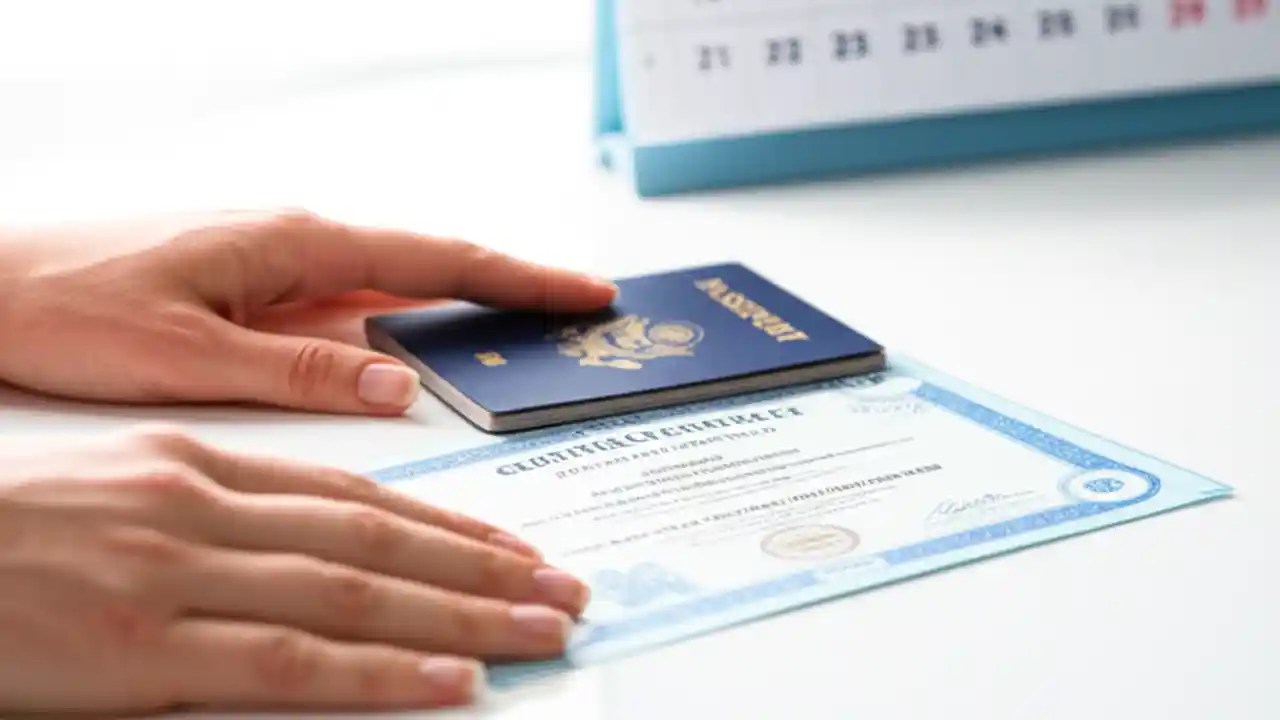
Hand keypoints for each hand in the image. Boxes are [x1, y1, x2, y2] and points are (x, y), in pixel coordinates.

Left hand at [0, 209, 615, 414]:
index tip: (586, 292)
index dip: (521, 278)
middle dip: (514, 289)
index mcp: (295, 245)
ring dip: (465, 312)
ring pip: (398, 289)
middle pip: (433, 267)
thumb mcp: (187, 354)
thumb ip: (300, 372)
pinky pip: (356, 310)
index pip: (438, 259)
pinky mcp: (260, 292)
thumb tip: (403, 384)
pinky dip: (407, 330)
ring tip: (530, 339)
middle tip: (584, 316)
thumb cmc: (68, 308)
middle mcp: (298, 245)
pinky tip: (428, 356)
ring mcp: (281, 267)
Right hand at [0, 427, 589, 713]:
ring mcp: (176, 574)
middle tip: (564, 589)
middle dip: (484, 568)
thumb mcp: (117, 481)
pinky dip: (382, 672)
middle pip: (377, 539)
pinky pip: (289, 662)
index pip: (354, 495)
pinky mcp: (140, 648)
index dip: (445, 525)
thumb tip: (311, 530)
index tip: (512, 549)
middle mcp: (202, 508)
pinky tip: (452, 681)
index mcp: (197, 462)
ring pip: (355, 592)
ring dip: (463, 614)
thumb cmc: (2, 524)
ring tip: (542, 630)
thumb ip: (216, 500)